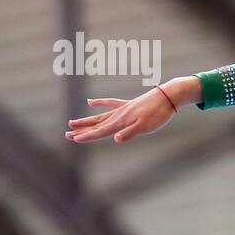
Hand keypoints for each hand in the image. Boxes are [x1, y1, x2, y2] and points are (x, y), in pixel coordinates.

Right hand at [65, 81, 182, 143]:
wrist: (167, 96)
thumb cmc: (158, 114)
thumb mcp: (145, 127)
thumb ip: (130, 133)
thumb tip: (115, 139)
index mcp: (121, 122)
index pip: (101, 131)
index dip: (87, 136)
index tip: (74, 138)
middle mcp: (118, 115)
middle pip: (96, 124)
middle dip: (82, 130)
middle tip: (66, 134)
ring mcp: (122, 109)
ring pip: (100, 116)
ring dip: (87, 120)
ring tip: (72, 122)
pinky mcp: (128, 105)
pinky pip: (111, 103)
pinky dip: (100, 103)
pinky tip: (90, 102)